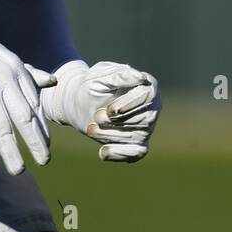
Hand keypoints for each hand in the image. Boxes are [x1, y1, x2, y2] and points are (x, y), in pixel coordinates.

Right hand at [0, 0, 54, 174]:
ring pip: (1, 128)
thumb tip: (52, 81)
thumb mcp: (4, 56)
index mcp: (15, 69)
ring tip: (18, 170)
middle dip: (35, 143)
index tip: (45, 145)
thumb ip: (28, 72)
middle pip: (23, 118)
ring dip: (11, 152)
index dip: (40, 127)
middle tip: (43, 162)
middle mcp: (2, 79)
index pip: (33, 104)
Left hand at [42, 59, 158, 161]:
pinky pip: (136, 153)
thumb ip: (119, 76)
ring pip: (135, 135)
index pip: (148, 96)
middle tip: (96, 117)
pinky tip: (102, 152)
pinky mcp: (137, 143)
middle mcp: (151, 108)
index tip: (110, 110)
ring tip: (91, 129)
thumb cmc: (93, 85)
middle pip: (144, 119)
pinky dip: (120, 154)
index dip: (130, 105)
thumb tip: (141, 78)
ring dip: (110, 135)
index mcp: (146, 86)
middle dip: (117, 121)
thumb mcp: (100, 76)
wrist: (79, 102)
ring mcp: (146, 127)